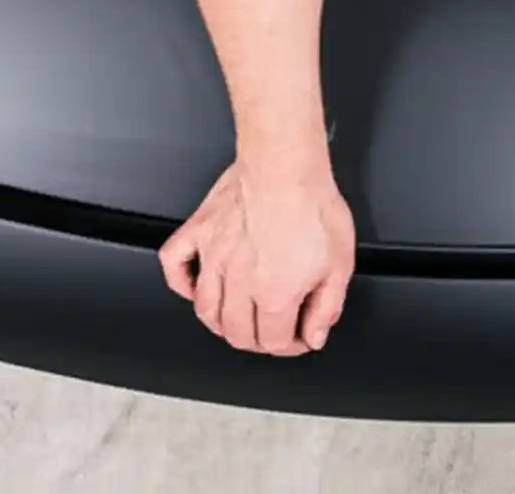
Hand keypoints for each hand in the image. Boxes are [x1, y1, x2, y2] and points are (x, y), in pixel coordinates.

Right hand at [157, 160, 355, 355]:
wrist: (286, 167)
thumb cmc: (313, 207)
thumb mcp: (340, 264)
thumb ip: (328, 306)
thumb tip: (315, 334)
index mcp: (275, 295)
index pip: (275, 341)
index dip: (292, 346)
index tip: (301, 338)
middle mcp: (239, 283)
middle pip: (238, 333)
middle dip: (258, 342)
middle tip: (273, 334)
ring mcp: (213, 258)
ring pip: (205, 310)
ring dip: (222, 324)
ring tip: (239, 321)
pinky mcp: (198, 233)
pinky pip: (174, 265)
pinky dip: (181, 284)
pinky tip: (196, 288)